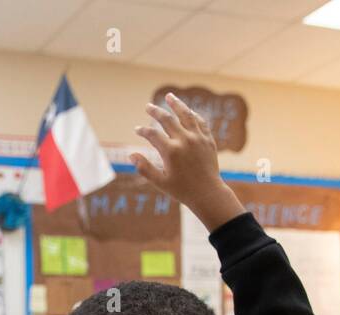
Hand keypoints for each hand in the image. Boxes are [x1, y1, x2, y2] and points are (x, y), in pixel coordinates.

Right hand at [130, 94, 244, 232]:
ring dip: (176, 104)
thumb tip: (131, 155)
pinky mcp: (208, 140)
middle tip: (148, 106)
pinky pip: (200, 122)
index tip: (137, 129)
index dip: (143, 131)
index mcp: (171, 151)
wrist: (208, 193)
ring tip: (169, 96)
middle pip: (167, 119)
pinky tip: (187, 111)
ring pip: (186, 114)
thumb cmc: (182, 190)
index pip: (152, 134)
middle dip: (155, 111)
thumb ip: (144, 168)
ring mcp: (198, 138)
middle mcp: (184, 140)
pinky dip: (192, 115)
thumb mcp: (160, 182)